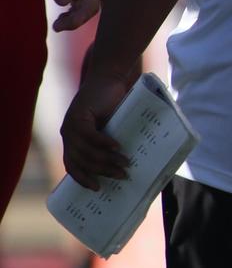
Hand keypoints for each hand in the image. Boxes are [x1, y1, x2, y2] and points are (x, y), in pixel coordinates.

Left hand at [15, 0, 99, 29]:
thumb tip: (65, 4)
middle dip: (79, 18)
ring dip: (75, 17)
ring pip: (85, 4)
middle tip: (58, 27)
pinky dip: (70, 11)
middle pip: (92, 2)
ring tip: (57, 25)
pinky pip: (76, 1)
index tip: (66, 23)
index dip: (84, 12)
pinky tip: (60, 18)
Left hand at [60, 65, 133, 187]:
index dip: (82, 178)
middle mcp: (68, 133)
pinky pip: (90, 136)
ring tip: (125, 164)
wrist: (107, 78)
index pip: (72, 164)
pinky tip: (117, 147)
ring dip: (106, 160)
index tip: (97, 189)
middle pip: (81, 161)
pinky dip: (104, 143)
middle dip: (101, 171)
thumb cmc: (112, 103)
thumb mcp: (109, 126)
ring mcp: (71, 124)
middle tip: (122, 176)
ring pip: (86, 151)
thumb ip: (109, 142)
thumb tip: (128, 164)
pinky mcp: (80, 115)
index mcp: (72, 139)